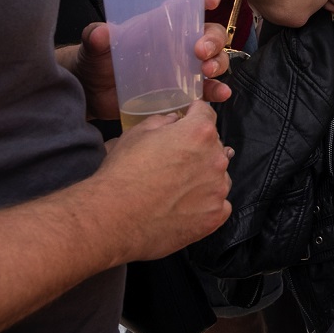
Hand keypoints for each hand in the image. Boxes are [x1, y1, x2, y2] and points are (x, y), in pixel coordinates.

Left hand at [67, 0, 232, 121]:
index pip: (190, 3)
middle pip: (211, 33)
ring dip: (218, 63)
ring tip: (208, 72)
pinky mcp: (183, 91)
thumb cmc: (96, 60)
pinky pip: (207, 88)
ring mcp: (183, 67)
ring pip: (215, 58)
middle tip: (201, 51)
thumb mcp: (94, 45)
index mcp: (161, 23)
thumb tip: (100, 34)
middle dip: (214, 40)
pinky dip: (217, 90)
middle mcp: (178, 42)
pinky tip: (220, 93)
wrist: (92, 93)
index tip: (210, 0)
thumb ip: (96, 38)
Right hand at [92, 100, 233, 261]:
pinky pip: (219, 204)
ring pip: (218, 176)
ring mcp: (218, 189)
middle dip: (197, 149)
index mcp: (199, 132)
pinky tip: (185, 206)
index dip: (194, 115)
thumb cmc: (122, 173)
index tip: (187, 121)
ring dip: (204, 176)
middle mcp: (216, 159)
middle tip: (173, 162)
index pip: (206, 114)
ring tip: (176, 188)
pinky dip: (206, 203)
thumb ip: (163, 121)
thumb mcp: (137, 133)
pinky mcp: (214, 216)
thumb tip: (175, 121)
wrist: (114, 218)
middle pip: (214, 146)